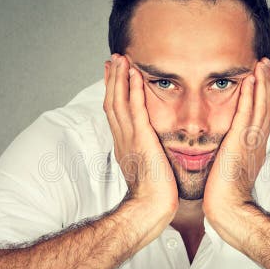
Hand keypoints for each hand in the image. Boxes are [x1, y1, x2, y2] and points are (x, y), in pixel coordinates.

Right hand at [103, 54, 177, 221]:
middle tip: (113, 59)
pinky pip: (135, 110)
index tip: (115, 76)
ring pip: (119, 102)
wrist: (150, 210)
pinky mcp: (141, 140)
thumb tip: (156, 152)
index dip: (114, 93)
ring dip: (120, 78)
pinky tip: (135, 74)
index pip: (116, 114)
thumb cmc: (154, 197)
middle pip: (112, 103)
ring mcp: (130, 139)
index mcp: (125, 146)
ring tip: (120, 58)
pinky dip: (133, 91)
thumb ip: (150, 157)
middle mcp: (123, 140)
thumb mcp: (150, 170)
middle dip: (112, 80)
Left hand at [202, 57, 269, 245]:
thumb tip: (223, 149)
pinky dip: (250, 96)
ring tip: (263, 63)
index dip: (265, 96)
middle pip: (267, 106)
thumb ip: (230, 156)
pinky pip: (247, 114)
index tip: (266, 79)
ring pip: (260, 106)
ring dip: (262, 83)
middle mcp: (256, 142)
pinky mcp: (241, 142)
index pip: (262, 116)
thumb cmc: (225, 197)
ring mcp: (250, 141)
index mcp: (254, 147)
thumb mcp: (229, 170)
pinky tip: (249, 80)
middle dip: (268, 84)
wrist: (229, 210)